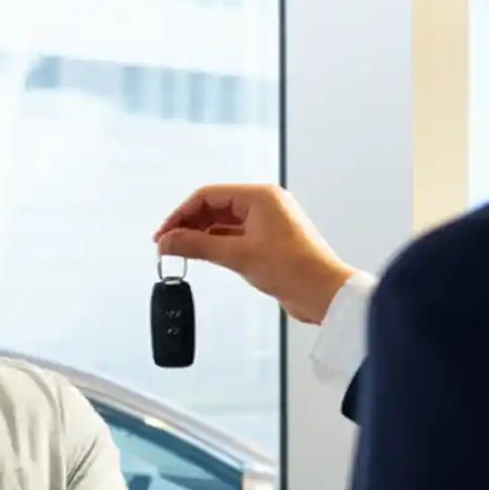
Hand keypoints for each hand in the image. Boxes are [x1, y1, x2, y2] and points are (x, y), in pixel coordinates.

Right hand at [154, 184, 356, 323]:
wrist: (324, 294)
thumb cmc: (295, 270)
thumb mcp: (238, 256)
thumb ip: (197, 246)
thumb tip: (167, 242)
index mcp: (260, 196)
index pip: (208, 195)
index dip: (180, 214)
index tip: (164, 235)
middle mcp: (265, 204)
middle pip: (214, 207)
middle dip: (188, 225)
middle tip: (167, 245)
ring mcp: (267, 222)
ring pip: (223, 223)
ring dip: (201, 236)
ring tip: (181, 253)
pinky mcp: (269, 241)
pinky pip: (235, 236)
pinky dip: (217, 245)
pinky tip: (203, 256)